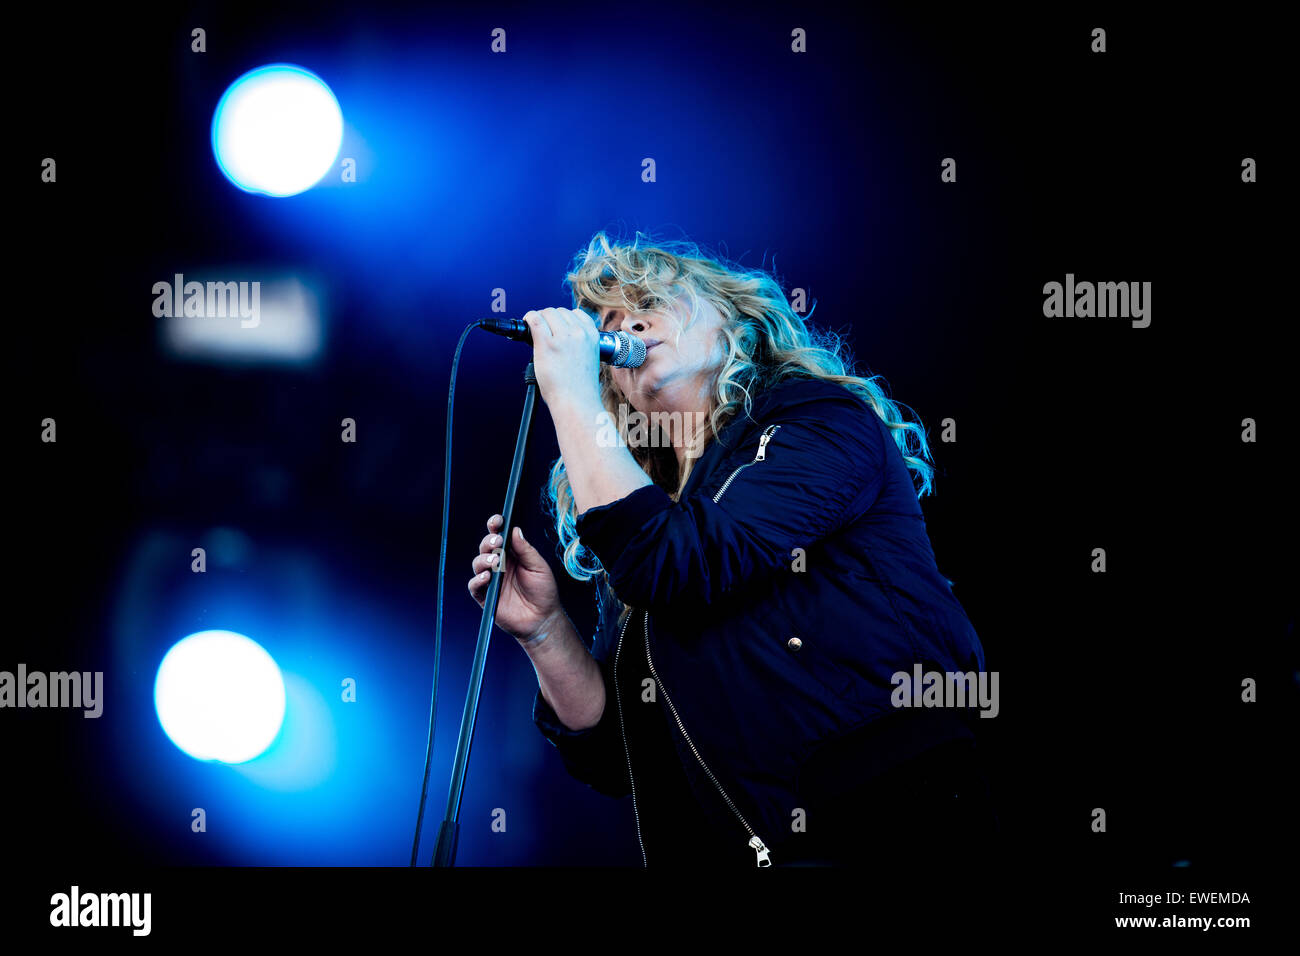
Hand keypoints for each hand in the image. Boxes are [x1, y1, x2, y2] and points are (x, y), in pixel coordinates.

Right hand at [467, 514, 562, 641]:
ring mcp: (491, 580)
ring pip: (478, 564)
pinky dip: (477, 580)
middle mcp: (499, 565)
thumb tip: (515, 530)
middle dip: (489, 541)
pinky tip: (487, 577)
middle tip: (498, 541)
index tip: (497, 520)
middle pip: (485, 547)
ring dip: (483, 559)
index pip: (499, 536)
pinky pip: (474, 586)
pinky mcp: (485, 597)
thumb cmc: (544, 591)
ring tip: (494, 560)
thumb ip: (526, 550)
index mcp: (512, 555)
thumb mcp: (539, 567)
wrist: (543, 619)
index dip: (495, 526)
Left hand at [521, 307, 602, 409]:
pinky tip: (527, 325)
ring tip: (535, 332)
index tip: (556, 326)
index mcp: (592, 335)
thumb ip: (578, 344)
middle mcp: (579, 333)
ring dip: (539, 319)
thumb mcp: (587, 358)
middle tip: (543, 333)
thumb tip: (559, 334)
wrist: (577, 403)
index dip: (563, 319)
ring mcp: (563, 338)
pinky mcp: (547, 345)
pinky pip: (534, 320)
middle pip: (559, 311)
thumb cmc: (580, 387)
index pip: (576, 313)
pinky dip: (528, 318)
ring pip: (546, 313)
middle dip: (549, 319)